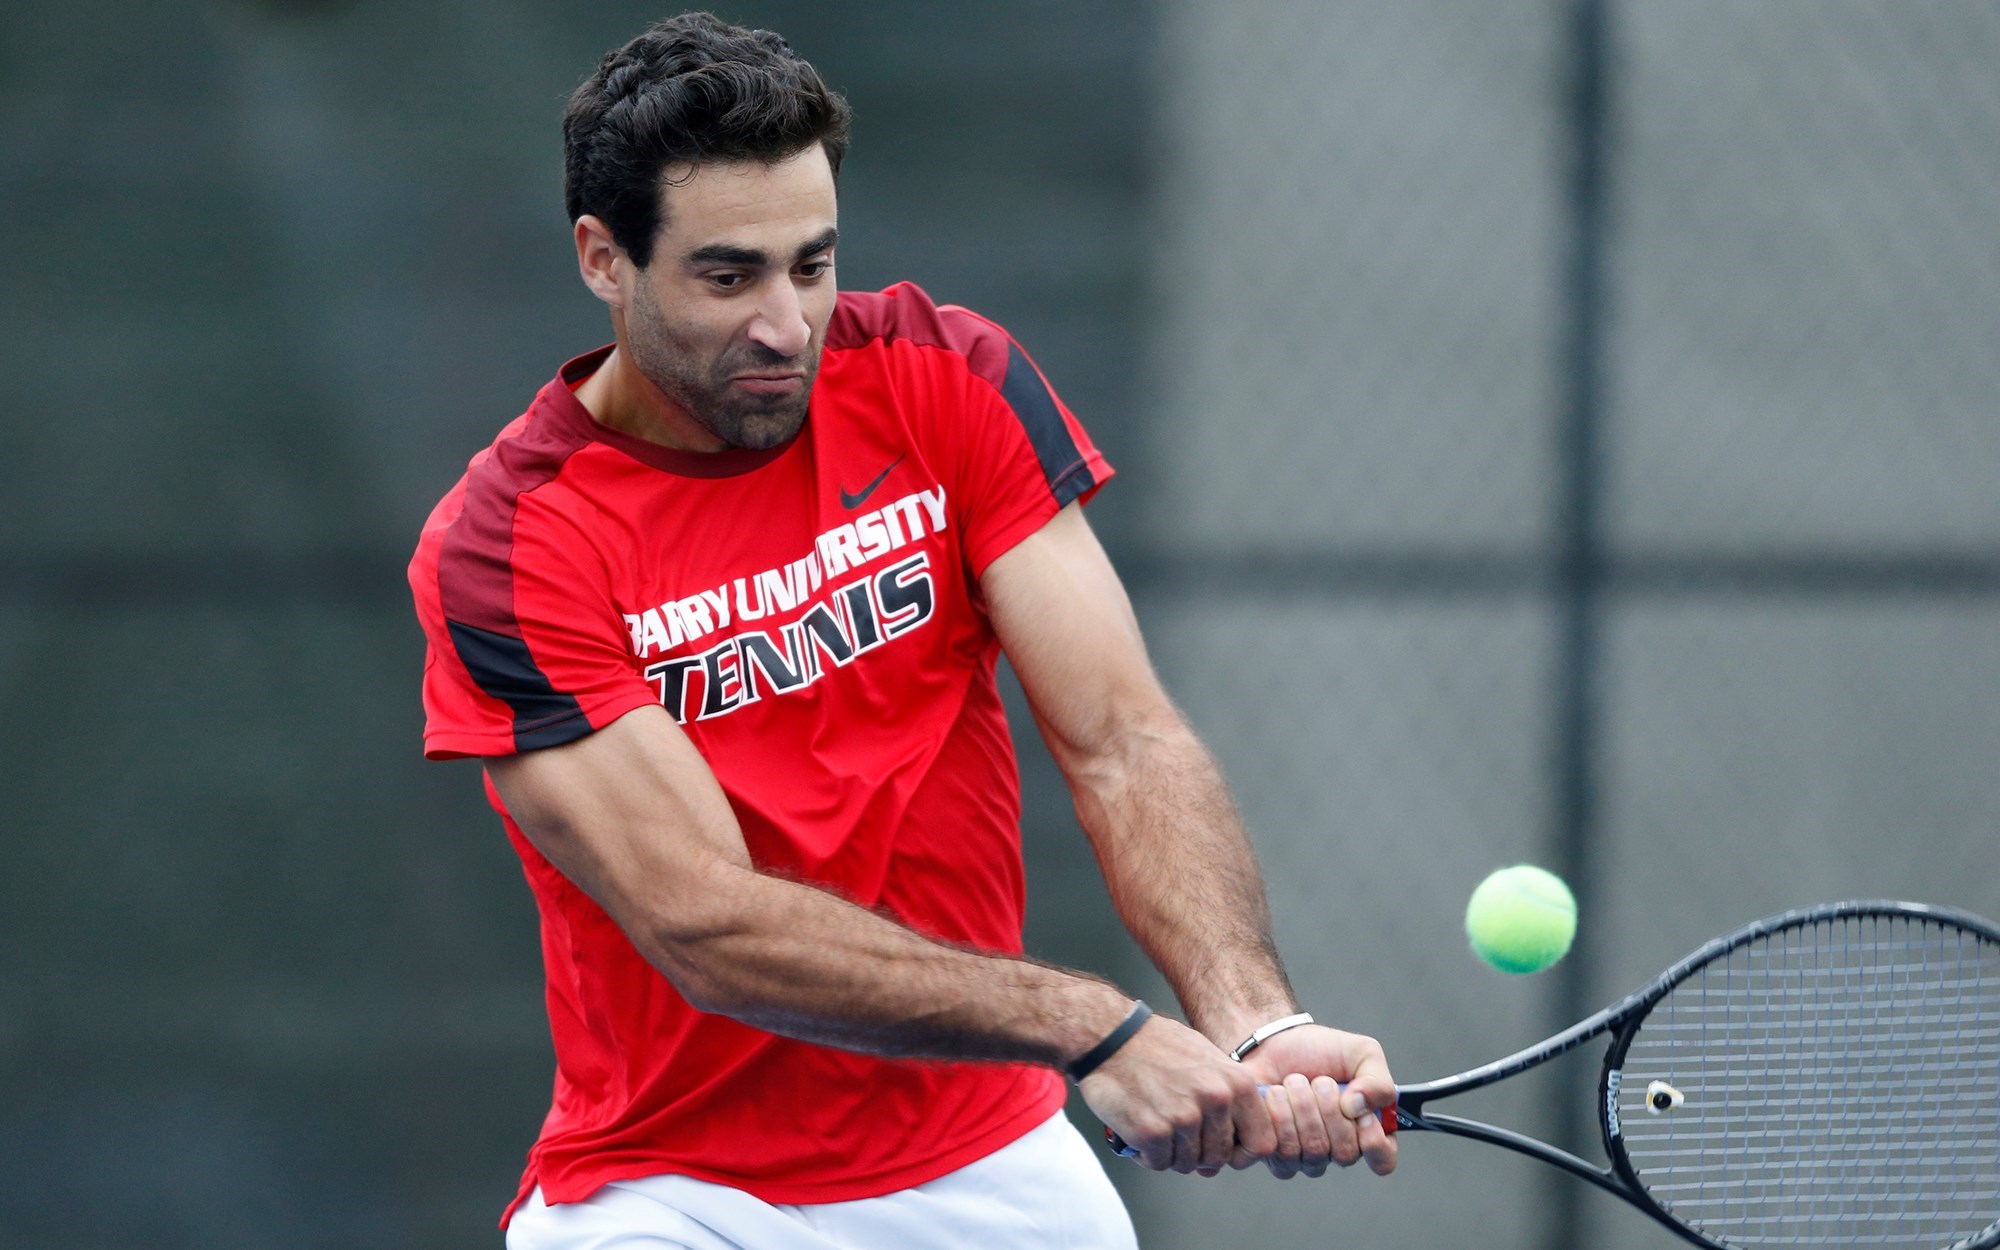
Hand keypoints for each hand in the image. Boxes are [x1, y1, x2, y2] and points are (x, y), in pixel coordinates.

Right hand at [1078, 1013, 1274, 1175]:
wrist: (1109, 1036)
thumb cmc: (1156, 1045)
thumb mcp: (1208, 1060)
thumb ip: (1227, 1101)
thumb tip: (1231, 1148)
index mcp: (1236, 1083)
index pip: (1261, 1143)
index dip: (1241, 1152)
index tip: (1224, 1148)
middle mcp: (1215, 1101)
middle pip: (1220, 1158)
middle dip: (1199, 1153)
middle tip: (1178, 1134)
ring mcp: (1184, 1118)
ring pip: (1189, 1164)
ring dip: (1171, 1153)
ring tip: (1157, 1125)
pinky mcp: (1153, 1132)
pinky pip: (1159, 1163)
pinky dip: (1148, 1155)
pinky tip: (1140, 1131)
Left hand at [1239, 1023, 1396, 1177]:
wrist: (1272, 1042)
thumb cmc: (1318, 1050)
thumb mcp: (1363, 1053)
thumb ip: (1378, 1082)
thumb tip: (1358, 1109)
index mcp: (1367, 1129)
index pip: (1383, 1160)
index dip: (1374, 1141)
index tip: (1362, 1116)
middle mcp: (1338, 1148)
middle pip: (1346, 1153)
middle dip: (1330, 1109)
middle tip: (1319, 1081)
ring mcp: (1307, 1155)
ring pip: (1314, 1150)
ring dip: (1302, 1106)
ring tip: (1294, 1081)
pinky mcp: (1275, 1153)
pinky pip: (1281, 1150)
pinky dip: (1278, 1114)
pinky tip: (1275, 1095)